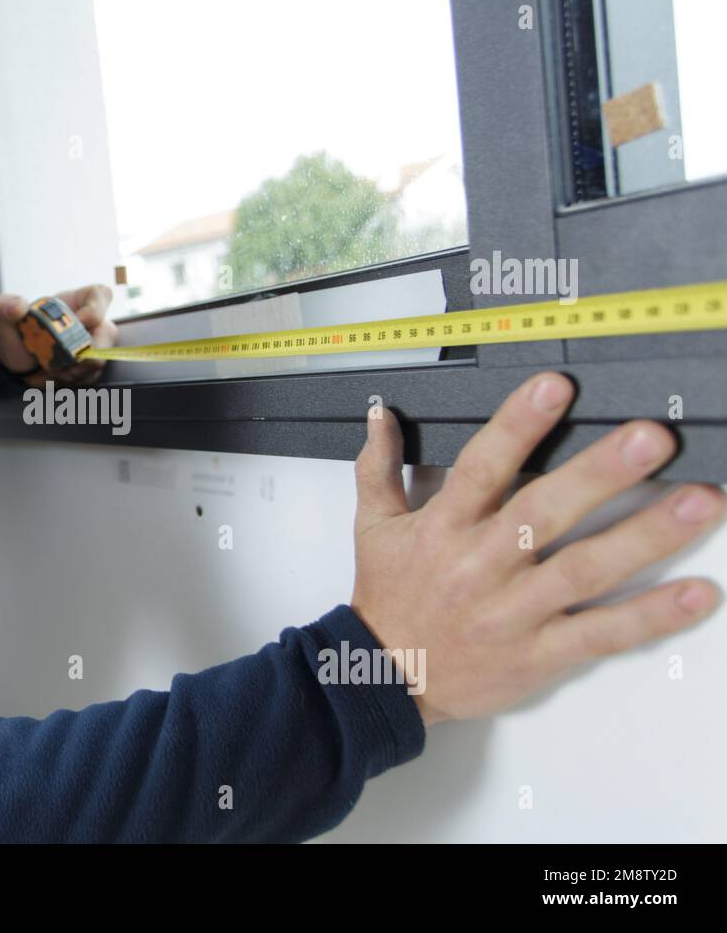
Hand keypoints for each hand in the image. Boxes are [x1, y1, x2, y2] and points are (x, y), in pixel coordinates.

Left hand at [0, 285, 118, 387]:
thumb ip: (7, 306)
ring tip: (48, 368)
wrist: (19, 361)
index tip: (76, 322)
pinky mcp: (93, 367)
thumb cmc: (17, 334)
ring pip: (98, 361)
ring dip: (70, 371)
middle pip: (106, 334)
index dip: (94, 311)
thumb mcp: (7, 317)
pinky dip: (68, 382)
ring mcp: (97, 345)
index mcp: (77, 300)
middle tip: (57, 360)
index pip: (101, 295)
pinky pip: (90, 377)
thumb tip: (18, 305)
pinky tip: (53, 377)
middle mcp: (93, 322)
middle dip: (80, 353)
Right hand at [351, 371, 724, 727]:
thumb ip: (379, 468)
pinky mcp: (538, 653)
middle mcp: (480, 566)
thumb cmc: (388, 601)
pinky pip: (600, 634)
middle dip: (599, 474)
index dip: (517, 427)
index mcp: (444, 529)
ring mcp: (513, 612)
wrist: (386, 678)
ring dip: (645, 537)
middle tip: (648, 439)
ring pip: (583, 570)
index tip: (554, 388)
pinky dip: (650, 617)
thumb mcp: (373, 529)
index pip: (481, 469)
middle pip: (543, 514)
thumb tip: (381, 417)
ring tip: (699, 503)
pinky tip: (695, 594)